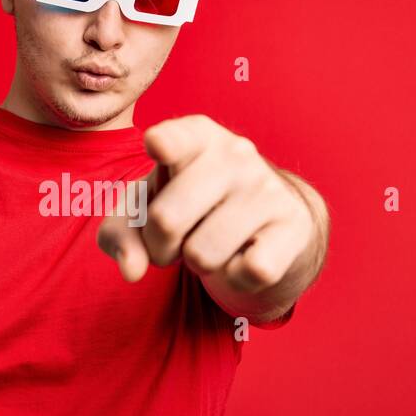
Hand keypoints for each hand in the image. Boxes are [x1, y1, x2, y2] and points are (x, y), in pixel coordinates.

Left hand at [96, 114, 320, 311]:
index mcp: (195, 137)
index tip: (156, 145)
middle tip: (176, 240)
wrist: (267, 225)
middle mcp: (235, 154)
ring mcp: (268, 188)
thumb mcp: (146, 211)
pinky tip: (243, 257)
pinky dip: (236, 278)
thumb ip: (121, 234)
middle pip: (166, 221)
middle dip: (159, 248)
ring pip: (202, 255)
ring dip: (198, 264)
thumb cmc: (191, 208)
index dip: (161, 145)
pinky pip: (249, 272)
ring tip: (210, 245)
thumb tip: (132, 270)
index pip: (172, 139)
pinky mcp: (294, 226)